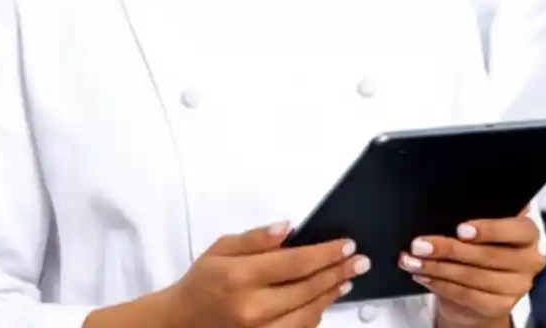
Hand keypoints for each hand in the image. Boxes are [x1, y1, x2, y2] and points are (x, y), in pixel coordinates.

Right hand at [84, 222, 368, 327]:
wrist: (185, 320)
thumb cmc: (204, 280)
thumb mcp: (221, 248)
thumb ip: (255, 238)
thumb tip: (288, 227)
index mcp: (240, 277)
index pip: (294, 263)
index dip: (325, 254)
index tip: (347, 245)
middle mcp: (252, 307)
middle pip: (307, 288)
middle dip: (337, 272)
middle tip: (361, 261)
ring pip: (308, 313)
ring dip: (331, 294)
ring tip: (347, 279)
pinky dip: (316, 314)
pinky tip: (325, 299)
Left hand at [399, 210, 543, 327]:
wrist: (482, 287)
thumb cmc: (480, 246)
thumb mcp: (479, 228)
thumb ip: (469, 217)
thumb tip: (439, 215)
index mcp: (528, 233)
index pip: (518, 229)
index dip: (490, 229)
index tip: (460, 229)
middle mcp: (529, 259)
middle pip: (489, 254)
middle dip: (449, 248)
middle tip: (420, 244)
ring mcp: (518, 286)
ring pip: (474, 276)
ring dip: (437, 267)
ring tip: (413, 260)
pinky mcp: (502, 306)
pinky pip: (467, 295)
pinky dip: (441, 285)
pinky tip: (424, 276)